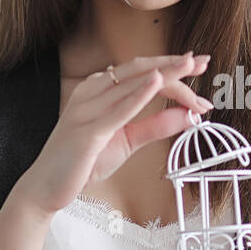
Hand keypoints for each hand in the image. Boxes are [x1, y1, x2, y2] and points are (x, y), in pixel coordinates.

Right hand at [16, 52, 212, 218]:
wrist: (47, 188)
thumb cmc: (84, 162)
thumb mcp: (128, 141)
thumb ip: (156, 126)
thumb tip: (189, 115)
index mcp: (98, 91)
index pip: (142, 74)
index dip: (172, 71)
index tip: (199, 69)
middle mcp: (91, 93)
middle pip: (139, 71)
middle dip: (172, 64)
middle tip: (203, 61)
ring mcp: (86, 110)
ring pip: (131, 84)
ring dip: (164, 75)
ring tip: (190, 66)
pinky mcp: (86, 132)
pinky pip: (116, 110)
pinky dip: (138, 94)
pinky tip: (158, 82)